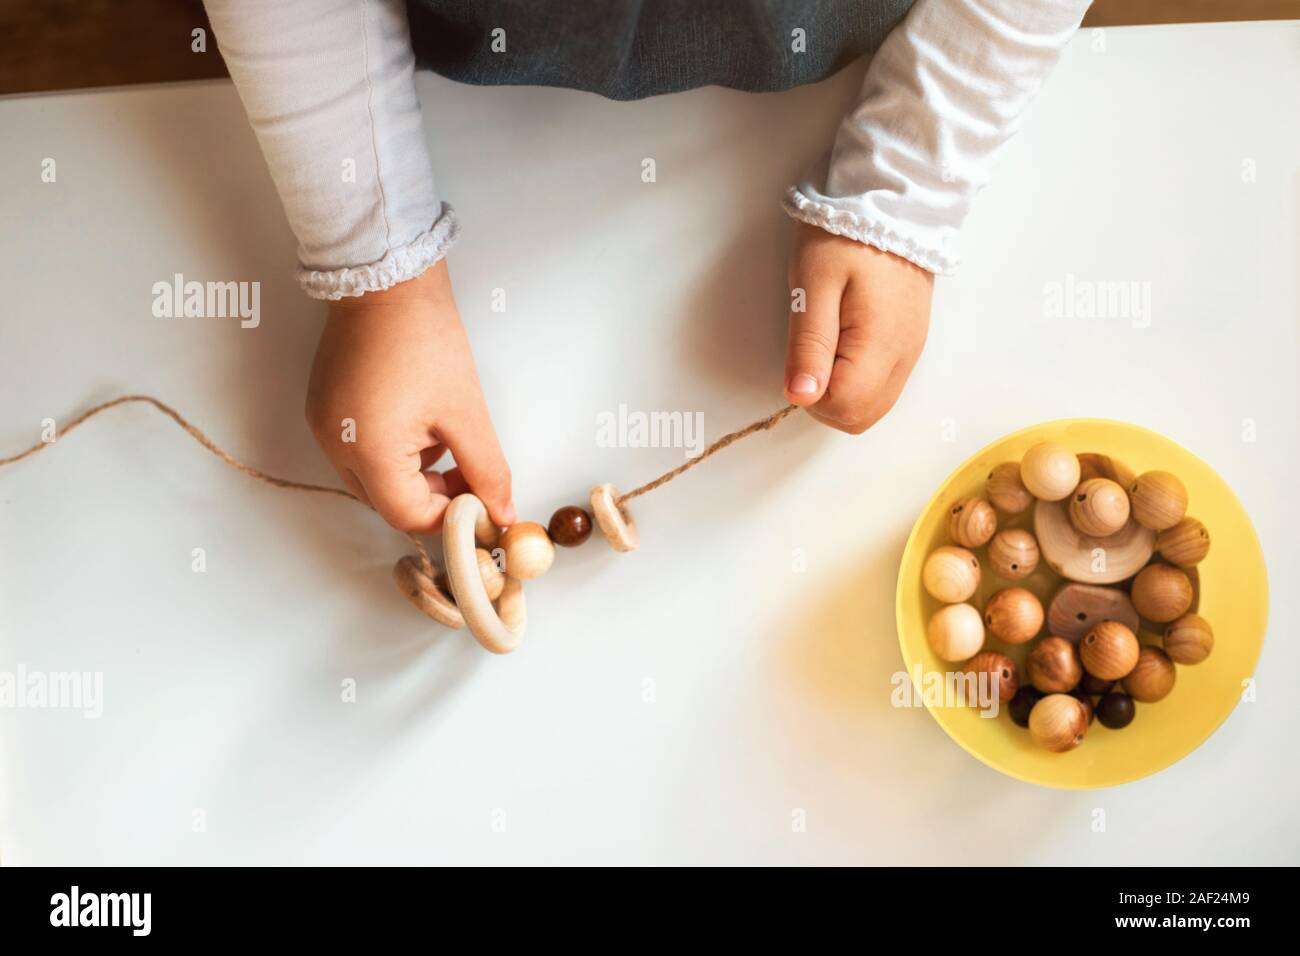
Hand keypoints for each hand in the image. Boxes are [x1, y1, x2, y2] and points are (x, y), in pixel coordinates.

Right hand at [306, 261, 514, 532]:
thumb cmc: (426, 338)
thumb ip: (486, 469)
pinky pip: (359, 450)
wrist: (388, 281)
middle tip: (468, 472)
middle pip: (387, 502)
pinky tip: (417, 417)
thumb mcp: (466, 411)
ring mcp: (324, 427)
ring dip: (413, 473)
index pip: (408, 514)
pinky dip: (392, 450)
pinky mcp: (324, 408)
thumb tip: (501, 511)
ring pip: (373, 479)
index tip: (480, 501)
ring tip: (443, 433)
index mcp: (368, 450)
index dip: (449, 515)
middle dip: (432, 496)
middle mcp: (335, 445)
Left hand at [784, 222, 932, 433]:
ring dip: (841, 393)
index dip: (811, 395)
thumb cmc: (844, 234)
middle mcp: (904, 356)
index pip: (845, 407)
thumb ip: (809, 344)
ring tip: (825, 345)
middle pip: (861, 417)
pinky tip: (843, 343)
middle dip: (825, 402)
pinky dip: (857, 380)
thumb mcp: (813, 284)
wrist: (890, 199)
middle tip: (809, 355)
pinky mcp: (910, 342)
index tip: (801, 356)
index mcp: (880, 343)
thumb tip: (801, 396)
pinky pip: (883, 384)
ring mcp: (911, 351)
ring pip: (873, 406)